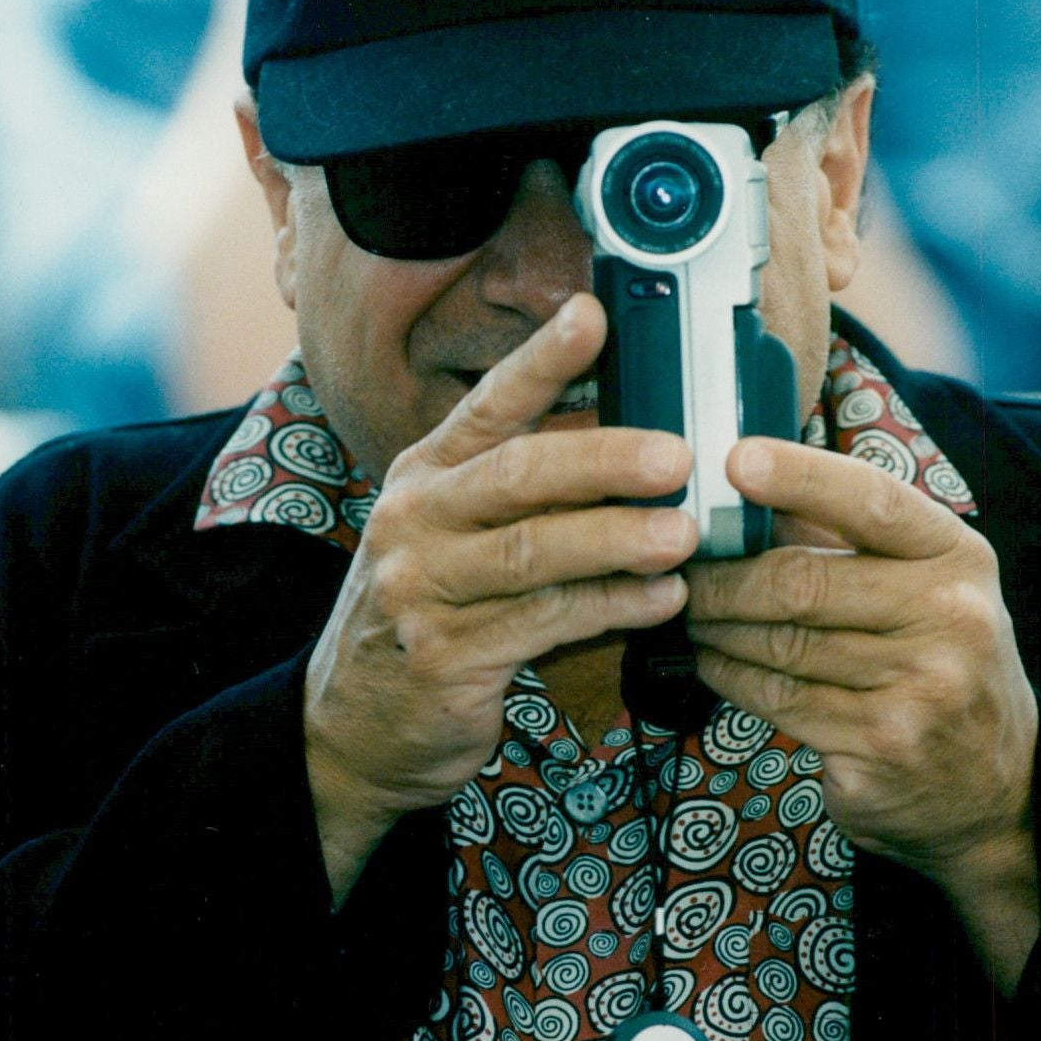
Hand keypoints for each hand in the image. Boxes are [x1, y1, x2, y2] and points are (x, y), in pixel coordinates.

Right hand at [305, 293, 696, 902]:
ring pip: (532, 553)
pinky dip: (610, 608)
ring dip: (618, 541)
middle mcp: (414, 521)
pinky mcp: (444, 658)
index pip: (488, 407)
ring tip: (686, 536)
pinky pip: (542, 624)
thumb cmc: (432, 614)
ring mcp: (422, 591)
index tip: (593, 314)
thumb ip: (524, 492)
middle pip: (516, 475)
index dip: (542, 360)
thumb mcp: (455, 536)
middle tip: (677, 456)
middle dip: (604, 460)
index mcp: (423, 476)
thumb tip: (632, 442)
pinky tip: (661, 601)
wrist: (355, 725)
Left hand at [686, 438, 1039, 992]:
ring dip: (717, 630)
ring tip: (691, 616)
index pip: (871, 502)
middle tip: (679, 572)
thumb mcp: (924, 585)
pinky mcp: (882, 748)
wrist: (992, 784)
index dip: (797, 477)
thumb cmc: (939, 660)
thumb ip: (848, 539)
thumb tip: (745, 487)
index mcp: (958, 558)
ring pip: (780, 647)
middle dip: (723, 579)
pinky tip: (716, 664)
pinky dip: (733, 679)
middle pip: (801, 583)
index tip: (734, 460)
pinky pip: (780, 703)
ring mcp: (920, 691)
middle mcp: (950, 619)